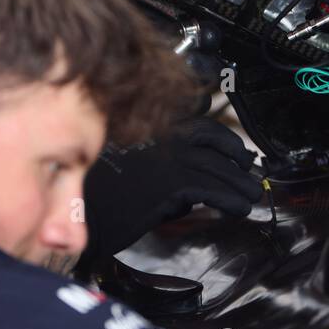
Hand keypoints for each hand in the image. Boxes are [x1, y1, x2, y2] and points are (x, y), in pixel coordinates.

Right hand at [82, 118, 263, 259]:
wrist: (78, 210)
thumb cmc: (94, 197)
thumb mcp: (128, 172)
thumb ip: (158, 173)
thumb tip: (187, 197)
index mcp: (150, 129)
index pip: (193, 118)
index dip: (217, 130)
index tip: (234, 145)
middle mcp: (160, 137)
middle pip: (211, 138)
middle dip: (235, 153)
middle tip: (248, 168)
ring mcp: (166, 158)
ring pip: (216, 166)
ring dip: (239, 182)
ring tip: (250, 195)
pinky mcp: (169, 184)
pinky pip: (210, 190)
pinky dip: (229, 199)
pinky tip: (238, 209)